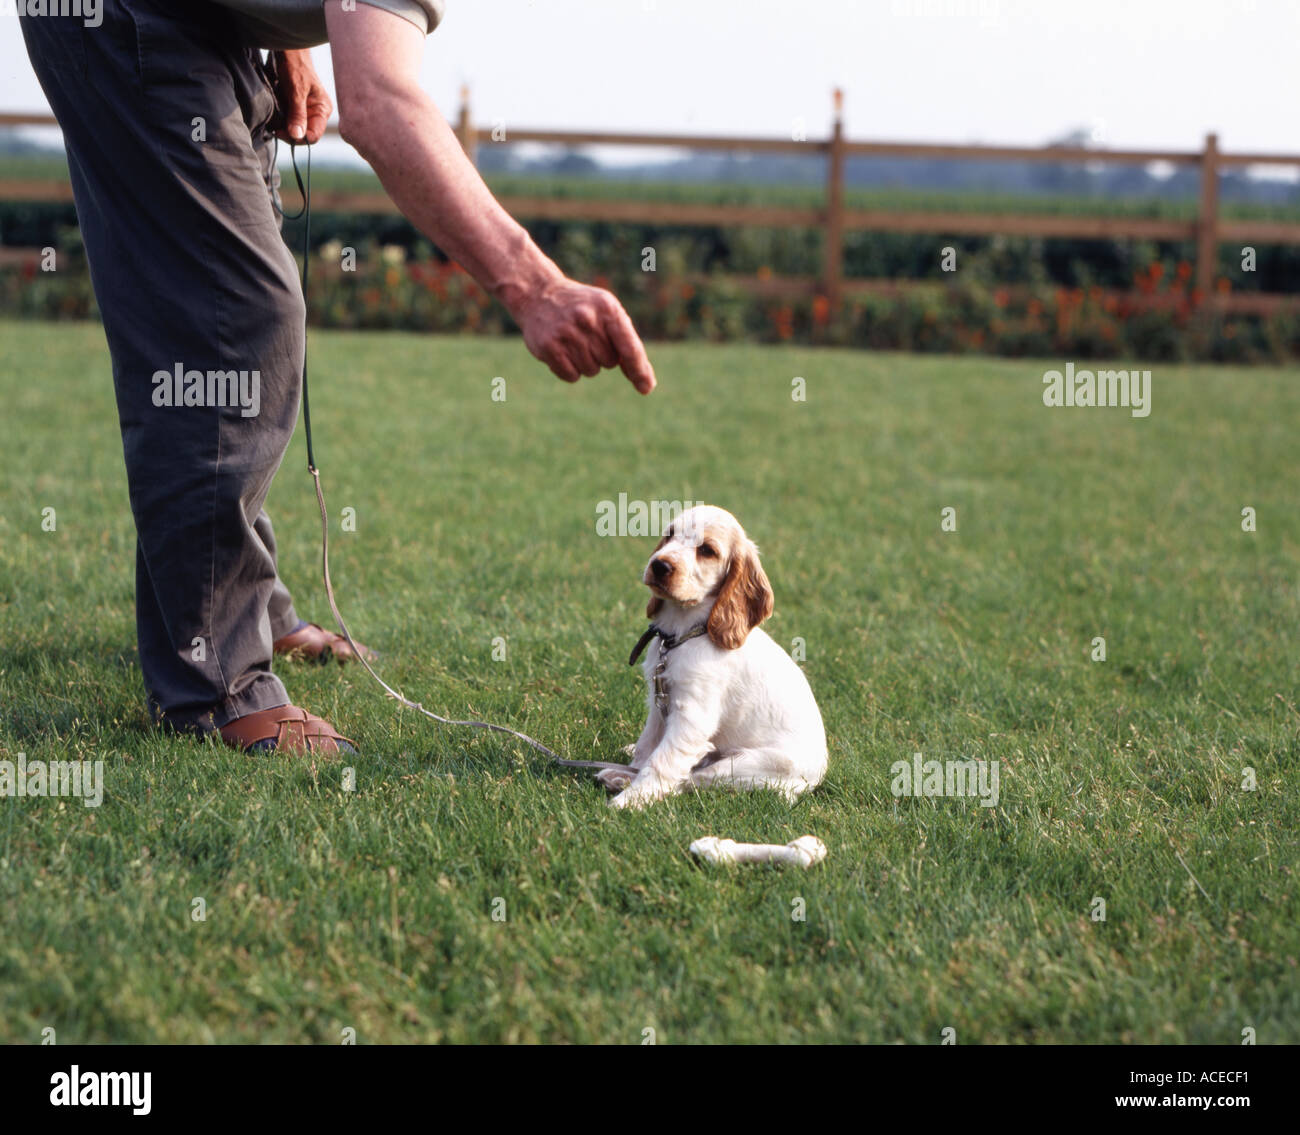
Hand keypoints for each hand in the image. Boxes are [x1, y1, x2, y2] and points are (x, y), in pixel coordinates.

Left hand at [270, 49, 331, 143]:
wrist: (287, 47)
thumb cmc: (296, 64)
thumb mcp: (296, 90)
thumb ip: (298, 114)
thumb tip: (297, 136)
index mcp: (322, 109)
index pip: (313, 136)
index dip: (298, 138)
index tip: (281, 131)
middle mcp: (315, 112)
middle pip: (303, 134)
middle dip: (288, 132)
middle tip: (274, 127)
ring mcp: (304, 109)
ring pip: (294, 128)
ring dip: (282, 126)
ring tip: (272, 120)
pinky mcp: (293, 105)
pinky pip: (287, 119)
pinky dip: (279, 120)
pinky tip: (272, 115)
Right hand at [513, 277, 655, 393]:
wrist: (538, 294)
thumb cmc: (582, 308)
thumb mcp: (607, 312)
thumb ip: (626, 341)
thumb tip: (644, 381)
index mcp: (607, 308)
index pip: (629, 346)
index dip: (639, 369)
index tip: (646, 387)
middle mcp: (587, 320)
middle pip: (609, 362)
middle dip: (602, 355)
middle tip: (586, 335)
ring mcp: (566, 333)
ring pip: (591, 371)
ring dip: (585, 362)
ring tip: (573, 340)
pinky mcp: (549, 347)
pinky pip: (572, 376)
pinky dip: (570, 370)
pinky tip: (561, 350)